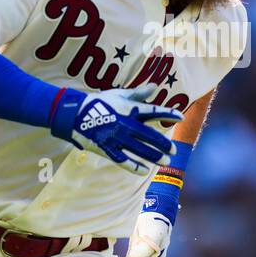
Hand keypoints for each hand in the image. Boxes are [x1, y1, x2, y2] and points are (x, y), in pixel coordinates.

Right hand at [50, 86, 180, 175]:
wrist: (74, 113)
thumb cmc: (99, 102)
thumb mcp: (119, 94)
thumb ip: (138, 93)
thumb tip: (155, 86)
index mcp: (129, 109)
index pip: (153, 111)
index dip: (168, 113)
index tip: (181, 117)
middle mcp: (125, 124)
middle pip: (149, 136)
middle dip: (163, 144)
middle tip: (173, 151)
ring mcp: (116, 138)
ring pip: (139, 150)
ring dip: (154, 157)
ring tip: (165, 162)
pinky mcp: (106, 148)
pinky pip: (122, 160)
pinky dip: (134, 166)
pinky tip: (145, 171)